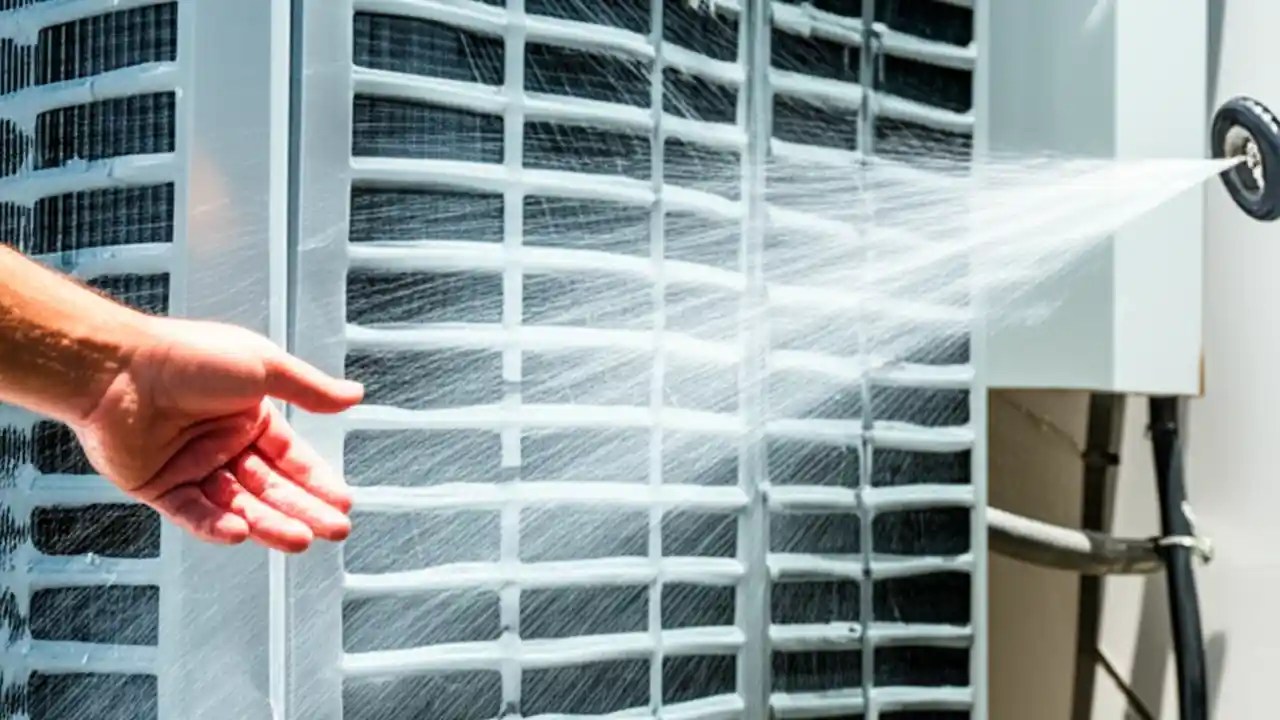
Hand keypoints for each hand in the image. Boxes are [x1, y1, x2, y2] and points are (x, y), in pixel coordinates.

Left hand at [73, 316, 363, 552]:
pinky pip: (194, 513)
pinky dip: (217, 526)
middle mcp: (222, 444)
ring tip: (299, 540)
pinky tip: (242, 533)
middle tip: (334, 531)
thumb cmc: (189, 357)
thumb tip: (354, 395)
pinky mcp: (159, 487)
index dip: (317, 480)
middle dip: (304, 510)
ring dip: (269, 523)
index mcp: (249, 415)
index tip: (342, 502)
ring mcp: (191, 467)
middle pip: (271, 487)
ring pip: (238, 505)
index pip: (291, 457)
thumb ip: (310, 389)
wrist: (117, 369)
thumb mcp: (264, 367)